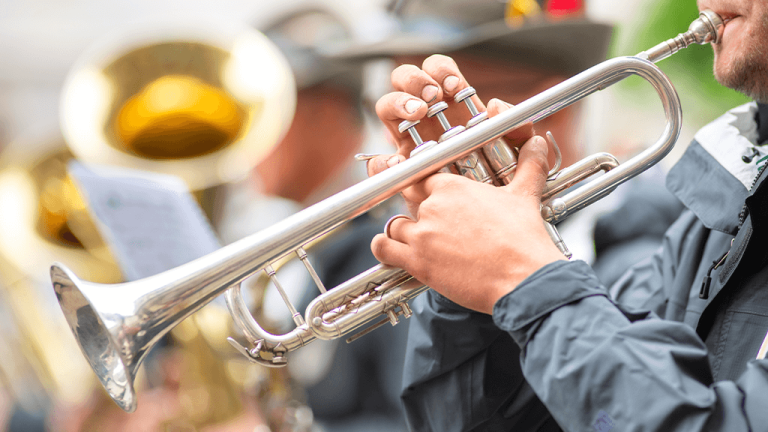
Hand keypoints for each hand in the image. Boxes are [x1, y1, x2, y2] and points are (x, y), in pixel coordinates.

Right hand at [367, 54, 534, 215]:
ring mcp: (408, 142)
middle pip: (404, 78)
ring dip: (398, 103)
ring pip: (386, 107)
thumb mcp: (519, 155)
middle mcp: (426, 118)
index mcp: (453, 106)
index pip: (436, 70)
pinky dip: (383, 159)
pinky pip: (378, 161)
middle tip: (432, 98)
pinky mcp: (399, 172)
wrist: (487, 225)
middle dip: (415, 80)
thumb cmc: (501, 184)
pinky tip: (400, 162)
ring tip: (418, 114)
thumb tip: (494, 105)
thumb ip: (518, 128)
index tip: (453, 86)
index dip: (440, 70)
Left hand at [371, 135, 565, 314]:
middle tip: (435, 226)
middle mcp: (433, 206)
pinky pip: (384, 248)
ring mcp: (422, 234)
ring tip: (419, 242)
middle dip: (420, 213)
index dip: (427, 190)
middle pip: (410, 202)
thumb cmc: (524, 240)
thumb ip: (529, 165)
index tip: (432, 199)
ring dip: (404, 233)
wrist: (523, 279)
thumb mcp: (525, 195)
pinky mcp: (417, 262)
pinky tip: (391, 250)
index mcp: (454, 187)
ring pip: (396, 226)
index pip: (425, 179)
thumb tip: (539, 142)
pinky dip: (383, 248)